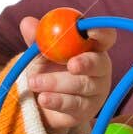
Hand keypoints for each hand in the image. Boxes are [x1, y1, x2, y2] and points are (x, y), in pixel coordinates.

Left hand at [19, 15, 116, 133]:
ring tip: (34, 82)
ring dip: (55, 83)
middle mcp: (99, 68)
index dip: (101, 32)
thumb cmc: (47, 69)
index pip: (105, 36)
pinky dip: (56, 101)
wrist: (41, 101)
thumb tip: (27, 22)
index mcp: (92, 47)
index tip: (89, 31)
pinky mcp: (87, 111)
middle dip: (85, 63)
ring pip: (82, 85)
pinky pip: (74, 105)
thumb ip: (36, 39)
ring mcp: (96, 91)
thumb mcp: (40, 53)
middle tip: (71, 64)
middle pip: (99, 64)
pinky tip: (43, 98)